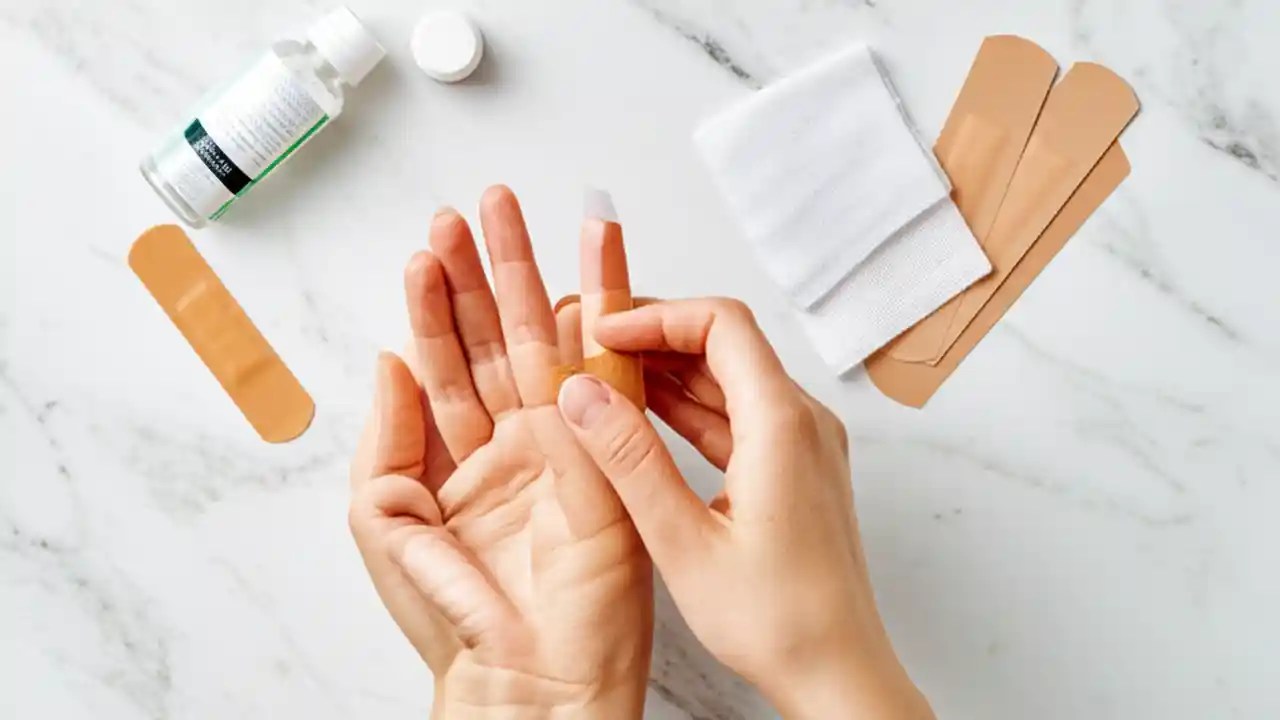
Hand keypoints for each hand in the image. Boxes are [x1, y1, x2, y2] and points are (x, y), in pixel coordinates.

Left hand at [348, 186, 651, 718]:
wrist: (519, 673)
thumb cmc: (448, 615)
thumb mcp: (382, 519)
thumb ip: (385, 436)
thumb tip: (390, 362)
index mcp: (459, 460)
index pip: (444, 364)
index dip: (435, 304)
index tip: (428, 250)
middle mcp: (512, 444)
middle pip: (494, 337)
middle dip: (486, 270)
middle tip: (482, 207)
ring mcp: (560, 445)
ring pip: (541, 343)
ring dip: (532, 277)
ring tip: (520, 217)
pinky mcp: (601, 455)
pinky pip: (597, 377)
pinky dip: (601, 321)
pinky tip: (593, 274)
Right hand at [555, 298, 933, 719]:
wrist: (838, 674)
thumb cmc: (777, 622)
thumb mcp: (683, 540)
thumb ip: (629, 459)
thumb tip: (581, 394)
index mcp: (783, 424)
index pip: (721, 324)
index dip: (656, 315)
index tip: (603, 331)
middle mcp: (803, 422)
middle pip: (726, 343)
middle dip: (656, 337)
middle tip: (592, 349)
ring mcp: (803, 445)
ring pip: (730, 379)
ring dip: (669, 373)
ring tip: (605, 379)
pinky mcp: (794, 470)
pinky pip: (738, 416)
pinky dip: (690, 410)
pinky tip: (644, 418)